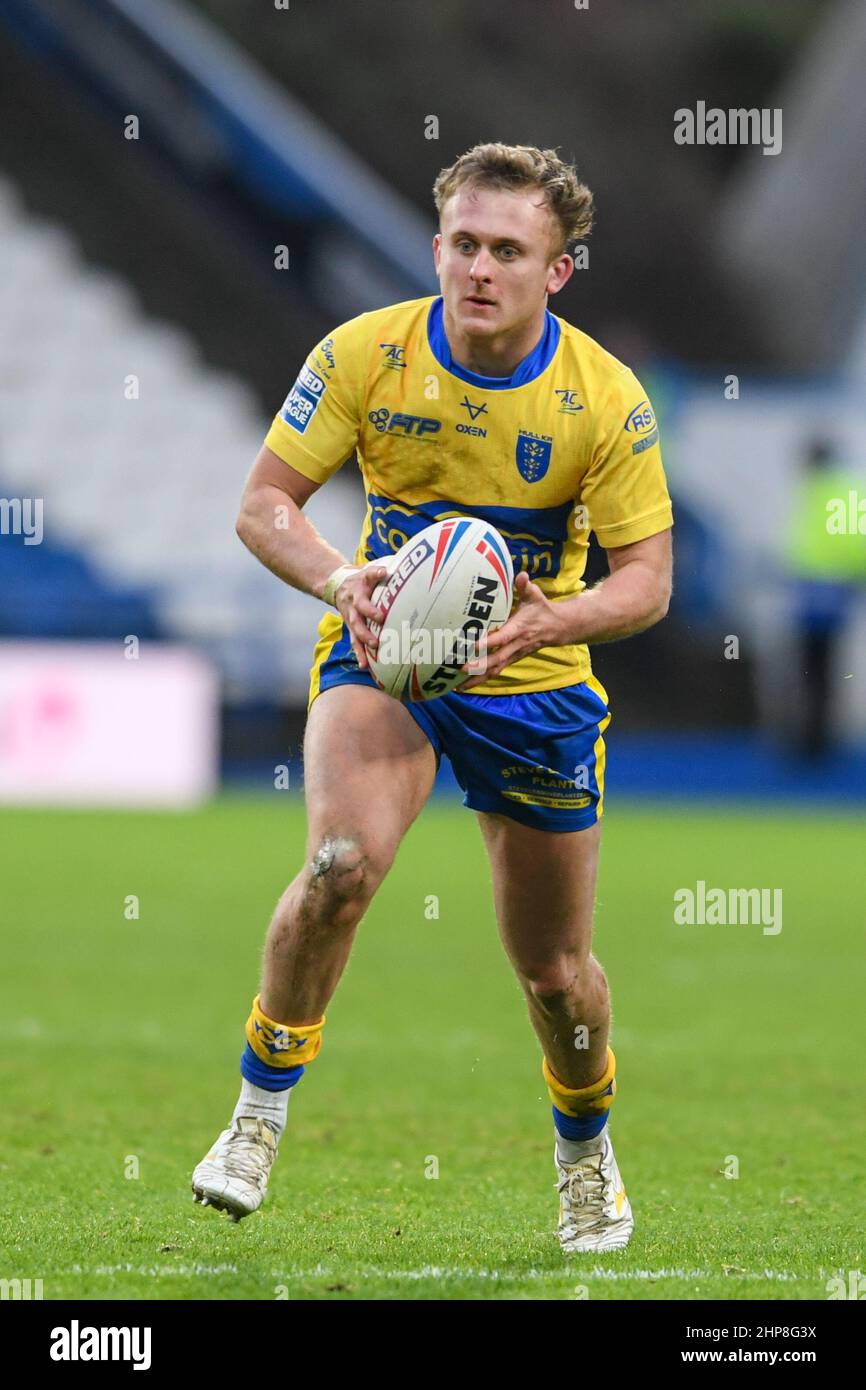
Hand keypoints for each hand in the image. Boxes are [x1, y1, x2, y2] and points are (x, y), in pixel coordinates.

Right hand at [334, 561, 389, 668]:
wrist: (338, 587)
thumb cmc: (361, 580)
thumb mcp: (368, 571)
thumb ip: (380, 571)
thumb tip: (399, 567)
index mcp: (360, 586)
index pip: (368, 576)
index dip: (375, 574)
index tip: (384, 572)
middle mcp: (354, 603)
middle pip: (359, 611)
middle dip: (369, 616)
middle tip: (381, 619)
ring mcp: (351, 617)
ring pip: (355, 631)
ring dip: (364, 640)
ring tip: (374, 647)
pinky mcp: (352, 629)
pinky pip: (355, 643)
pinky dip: (360, 654)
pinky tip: (365, 666)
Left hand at [458, 571, 561, 689]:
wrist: (558, 627)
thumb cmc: (541, 609)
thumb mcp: (535, 595)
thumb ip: (525, 586)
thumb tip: (521, 575)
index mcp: (519, 628)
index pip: (504, 636)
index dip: (490, 641)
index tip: (475, 645)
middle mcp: (516, 645)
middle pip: (497, 659)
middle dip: (479, 665)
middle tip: (461, 668)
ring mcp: (514, 654)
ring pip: (496, 669)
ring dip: (478, 678)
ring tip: (459, 686)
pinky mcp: (512, 659)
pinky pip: (496, 671)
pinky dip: (482, 679)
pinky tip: (466, 685)